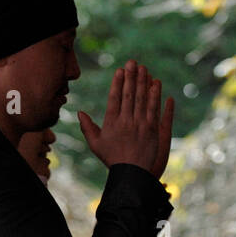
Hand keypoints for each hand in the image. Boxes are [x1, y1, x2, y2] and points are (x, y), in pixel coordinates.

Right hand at [77, 60, 174, 178]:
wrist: (131, 174)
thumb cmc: (112, 159)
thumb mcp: (96, 145)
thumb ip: (88, 127)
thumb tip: (79, 112)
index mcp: (112, 123)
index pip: (115, 98)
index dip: (118, 83)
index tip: (120, 70)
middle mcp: (126, 122)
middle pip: (129, 95)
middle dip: (131, 77)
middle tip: (133, 62)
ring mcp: (139, 125)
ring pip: (142, 99)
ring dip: (143, 82)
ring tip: (144, 68)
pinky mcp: (151, 130)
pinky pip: (153, 109)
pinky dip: (154, 96)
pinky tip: (156, 84)